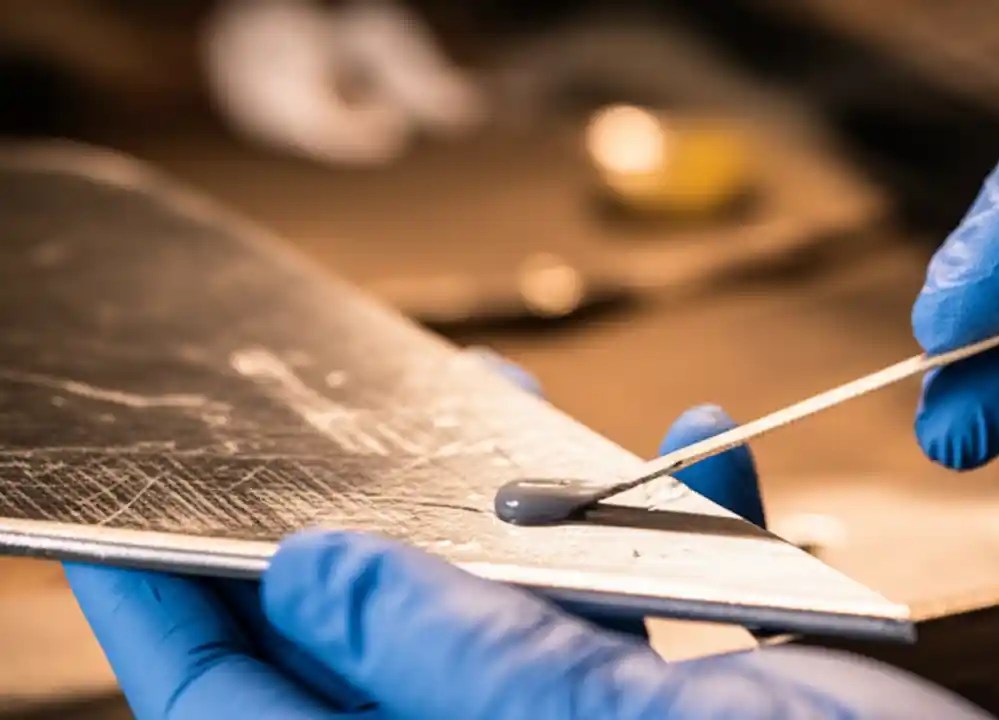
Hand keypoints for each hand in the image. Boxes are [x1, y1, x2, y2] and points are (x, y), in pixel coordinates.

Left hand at [66, 353, 984, 718]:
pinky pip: (666, 616)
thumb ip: (464, 663)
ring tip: (514, 409)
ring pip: (522, 620)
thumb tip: (318, 574)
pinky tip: (706, 461)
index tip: (124, 526)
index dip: (178, 623)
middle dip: (362, 527)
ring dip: (520, 508)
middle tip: (336, 430)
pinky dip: (679, 531)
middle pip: (383, 657)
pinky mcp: (718, 716)